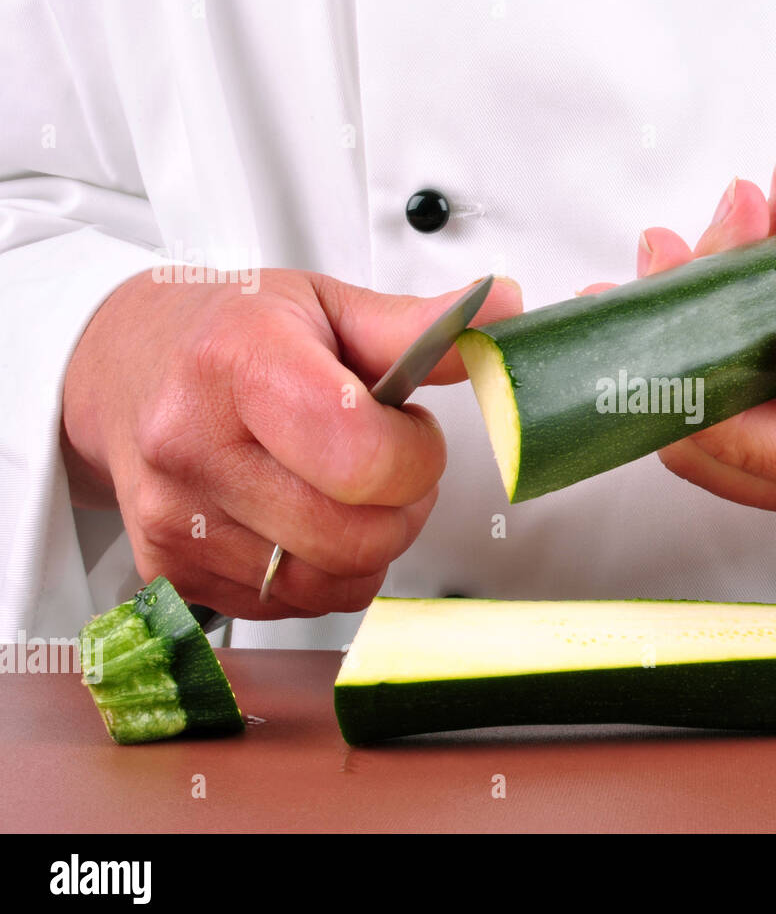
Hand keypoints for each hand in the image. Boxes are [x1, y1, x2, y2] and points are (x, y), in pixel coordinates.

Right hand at [61, 267, 521, 617]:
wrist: (129, 368)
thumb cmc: (234, 335)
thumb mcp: (328, 307)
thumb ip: (420, 326)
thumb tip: (509, 311)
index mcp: (236, 364)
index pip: (361, 457)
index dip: (415, 453)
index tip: (407, 425)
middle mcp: (191, 447)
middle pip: (353, 535)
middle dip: (402, 505)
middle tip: (389, 462)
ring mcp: (174, 520)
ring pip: (330, 583)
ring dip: (369, 544)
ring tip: (349, 488)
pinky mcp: (170, 574)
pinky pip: (293, 607)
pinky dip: (325, 573)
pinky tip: (308, 518)